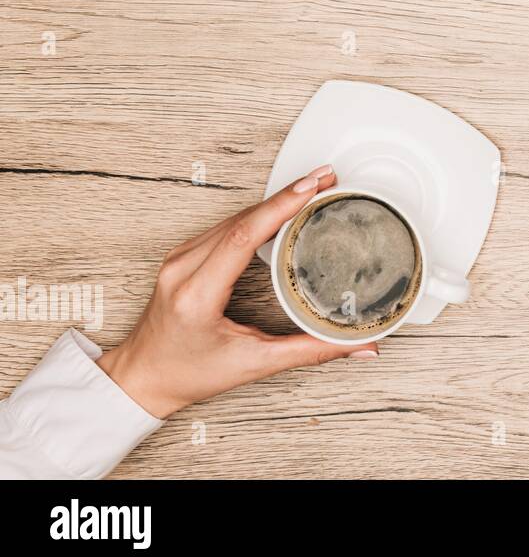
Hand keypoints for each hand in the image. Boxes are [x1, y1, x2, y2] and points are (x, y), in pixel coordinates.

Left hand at [96, 165, 377, 417]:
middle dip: (287, 195)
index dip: (280, 207)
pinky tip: (279, 206)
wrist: (142, 377)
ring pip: (234, 216)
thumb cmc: (186, 373)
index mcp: (196, 293)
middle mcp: (183, 268)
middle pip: (241, 218)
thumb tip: (357, 345)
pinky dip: (257, 212)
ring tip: (311, 187)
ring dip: (274, 200)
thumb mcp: (254, 365)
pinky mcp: (184, 255)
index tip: (311, 188)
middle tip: (325, 179)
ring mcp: (180, 258)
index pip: (242, 235)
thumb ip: (310, 351)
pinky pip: (225, 224)